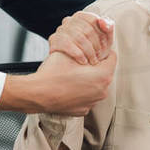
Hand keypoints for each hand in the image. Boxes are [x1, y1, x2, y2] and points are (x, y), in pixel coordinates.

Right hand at [0, 46, 116, 115]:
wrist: (38, 94)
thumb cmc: (53, 73)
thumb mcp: (70, 50)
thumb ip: (85, 44)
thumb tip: (89, 39)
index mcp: (103, 75)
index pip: (112, 57)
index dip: (102, 51)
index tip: (92, 50)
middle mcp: (102, 91)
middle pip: (104, 72)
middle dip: (95, 67)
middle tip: (80, 62)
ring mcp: (93, 102)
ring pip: (95, 86)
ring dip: (88, 80)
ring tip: (72, 74)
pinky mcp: (83, 110)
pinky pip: (86, 97)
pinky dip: (80, 92)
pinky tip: (68, 86)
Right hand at [47, 11, 114, 64]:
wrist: (73, 70)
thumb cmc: (93, 51)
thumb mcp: (104, 40)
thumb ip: (108, 28)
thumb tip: (102, 21)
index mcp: (81, 17)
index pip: (93, 19)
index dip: (101, 34)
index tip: (105, 46)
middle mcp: (69, 20)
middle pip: (87, 29)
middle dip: (96, 45)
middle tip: (100, 57)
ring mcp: (60, 29)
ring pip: (79, 37)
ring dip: (89, 52)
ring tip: (93, 61)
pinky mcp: (54, 40)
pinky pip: (68, 44)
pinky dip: (78, 54)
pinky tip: (83, 61)